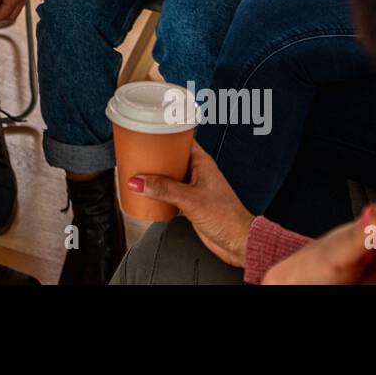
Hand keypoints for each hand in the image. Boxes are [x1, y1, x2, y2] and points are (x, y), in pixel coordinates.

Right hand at [127, 142, 253, 266]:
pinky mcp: (191, 203)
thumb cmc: (227, 217)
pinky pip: (171, 194)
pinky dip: (160, 194)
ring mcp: (194, 188)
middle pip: (172, 159)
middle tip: (138, 155)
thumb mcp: (190, 199)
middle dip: (156, 158)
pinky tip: (149, 195)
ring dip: (156, 178)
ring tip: (139, 174)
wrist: (237, 241)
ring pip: (170, 177)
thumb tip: (138, 182)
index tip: (148, 134)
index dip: (165, 136)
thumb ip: (163, 190)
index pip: (181, 141)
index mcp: (202, 162)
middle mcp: (198, 172)